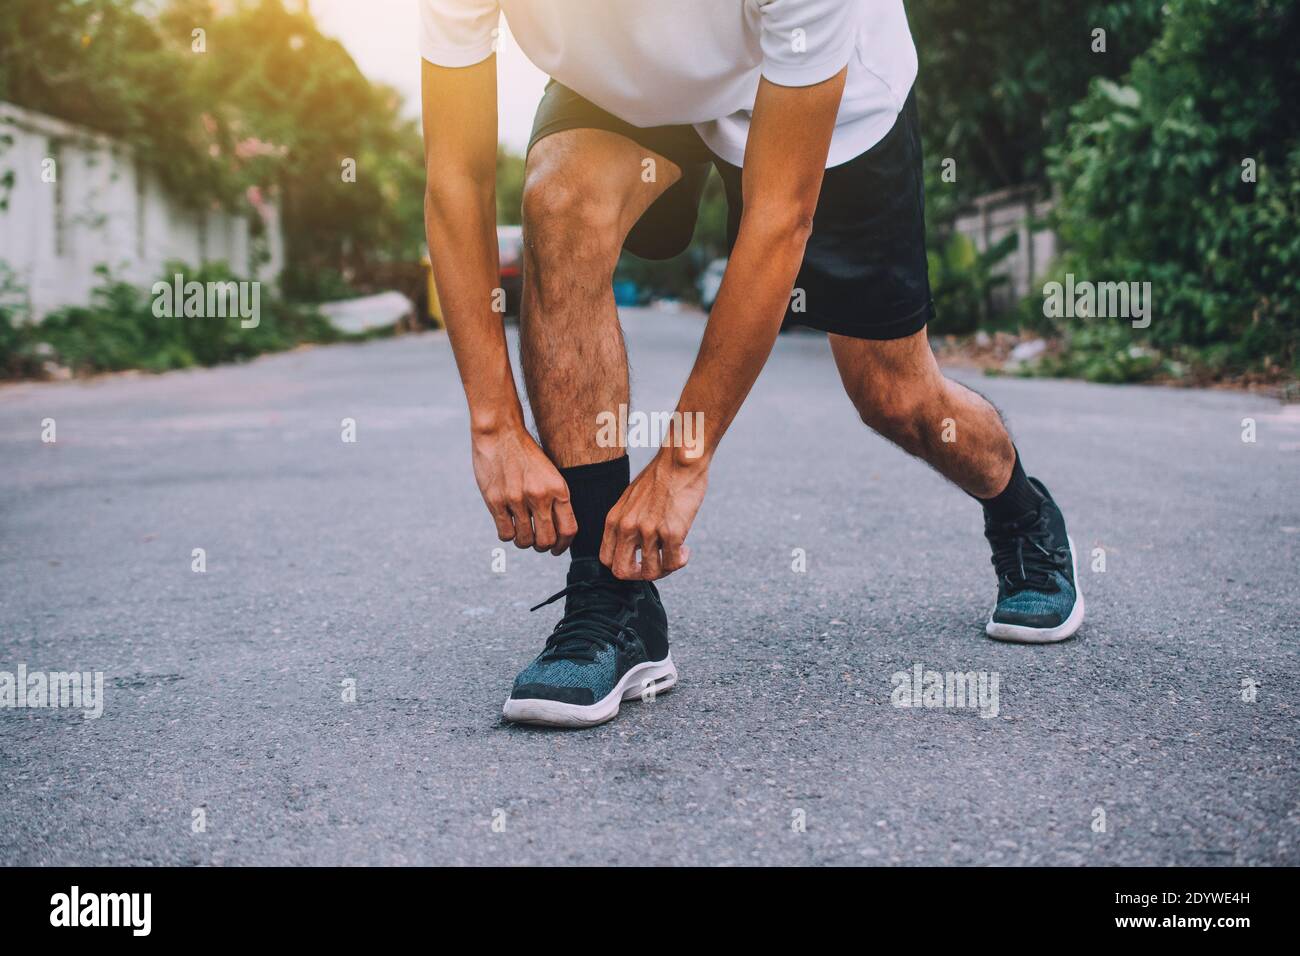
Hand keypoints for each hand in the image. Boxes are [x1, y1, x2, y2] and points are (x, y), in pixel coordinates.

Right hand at [471, 426, 576, 553]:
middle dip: (543, 547)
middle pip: (546, 541)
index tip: (558, 548)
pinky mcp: (495, 501)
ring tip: (522, 534)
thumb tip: (558, 529)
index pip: (568, 530)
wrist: (501, 432)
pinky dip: (508, 535)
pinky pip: (505, 533)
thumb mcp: (551, 473)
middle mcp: (539, 496)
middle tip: (538, 542)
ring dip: (524, 542)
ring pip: (525, 541)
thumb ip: (555, 498)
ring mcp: (516, 500)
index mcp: (558, 489)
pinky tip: (508, 526)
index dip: (564, 545)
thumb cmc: (527, 453)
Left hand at [600, 452, 707, 580]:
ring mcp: (649, 531)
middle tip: (655, 566)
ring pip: (651, 572)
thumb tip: (634, 548)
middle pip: (622, 572)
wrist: (679, 460)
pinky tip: (685, 549)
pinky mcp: (671, 532)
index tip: (638, 561)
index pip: (607, 559)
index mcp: (614, 519)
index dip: (623, 566)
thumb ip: (627, 523)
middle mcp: (627, 527)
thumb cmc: (659, 477)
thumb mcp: (630, 500)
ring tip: (675, 554)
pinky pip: (673, 563)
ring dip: (665, 568)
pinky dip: (681, 561)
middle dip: (640, 575)